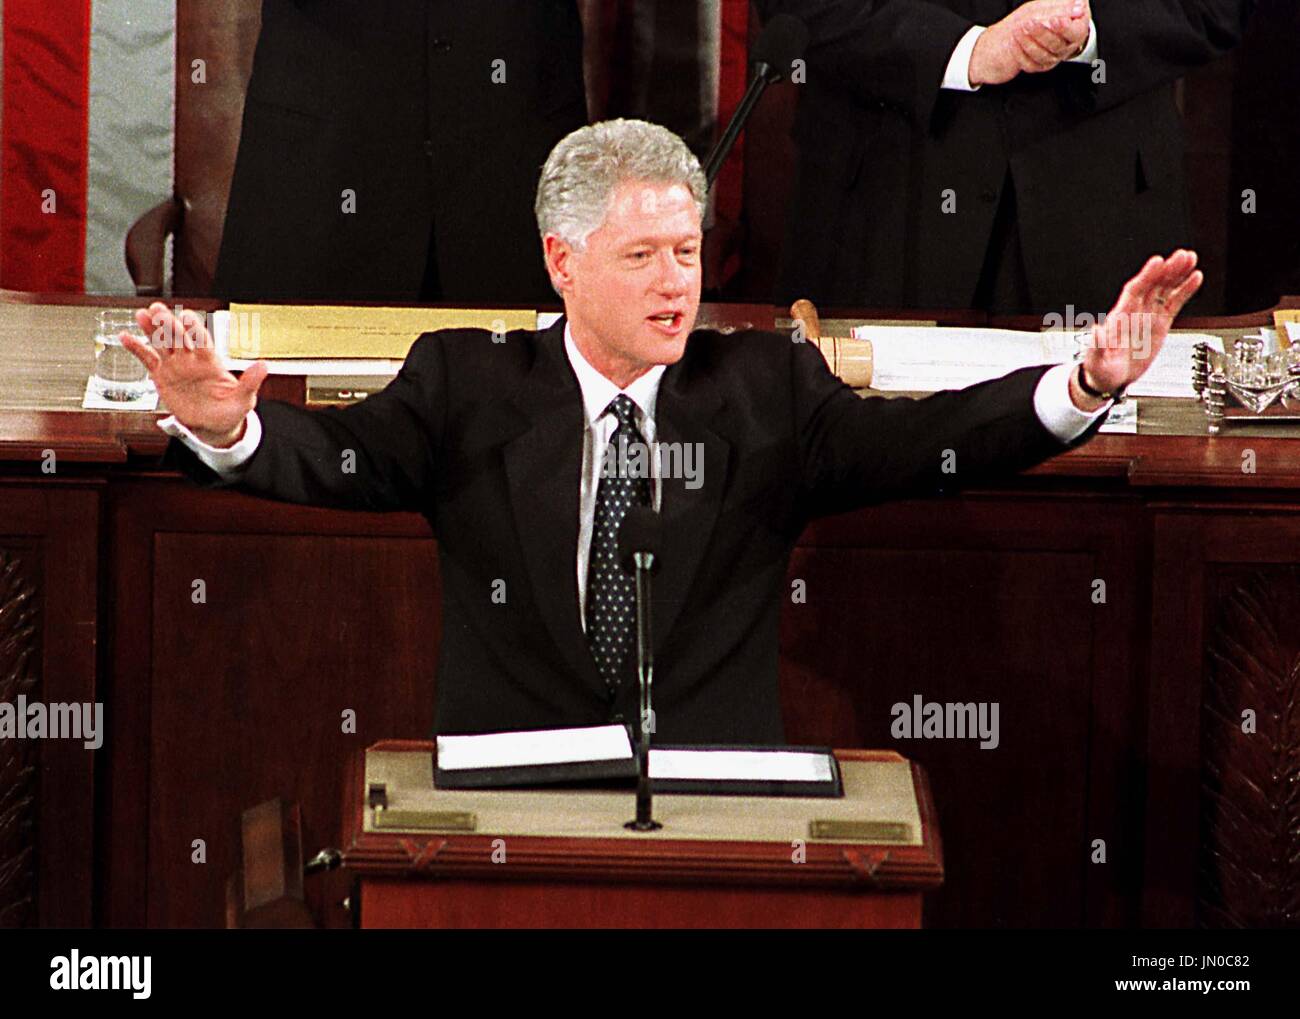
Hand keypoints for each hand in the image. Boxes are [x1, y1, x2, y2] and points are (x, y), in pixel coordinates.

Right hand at [122, 302, 268, 446]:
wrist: (213, 425)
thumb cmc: (230, 410)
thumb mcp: (243, 399)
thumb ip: (250, 382)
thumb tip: (264, 366)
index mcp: (211, 362)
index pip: (202, 341)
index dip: (195, 329)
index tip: (188, 317)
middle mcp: (192, 359)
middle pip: (179, 338)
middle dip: (169, 324)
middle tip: (159, 311)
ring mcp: (176, 366)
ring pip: (162, 344)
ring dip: (152, 329)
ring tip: (142, 315)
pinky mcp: (162, 376)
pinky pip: (148, 359)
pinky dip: (137, 348)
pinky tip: (126, 336)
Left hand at [969, 0, 1090, 86]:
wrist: (1032, 25)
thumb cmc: (1046, 12)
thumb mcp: (1054, 5)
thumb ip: (1065, 6)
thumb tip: (1079, 6)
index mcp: (1075, 31)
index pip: (1074, 33)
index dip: (1064, 28)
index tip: (1056, 20)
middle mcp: (1065, 48)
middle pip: (1056, 45)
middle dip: (1042, 33)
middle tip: (1030, 22)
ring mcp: (1051, 58)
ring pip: (1042, 55)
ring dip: (1029, 42)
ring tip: (1019, 29)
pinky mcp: (1037, 66)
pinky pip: (1029, 63)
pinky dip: (1020, 52)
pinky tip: (1013, 41)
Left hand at [1077, 249, 1203, 399]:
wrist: (1110, 380)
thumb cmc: (1101, 370)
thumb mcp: (1096, 361)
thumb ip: (1097, 345)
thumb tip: (1096, 329)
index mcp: (1120, 317)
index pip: (1135, 290)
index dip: (1146, 276)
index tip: (1158, 262)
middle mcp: (1135, 312)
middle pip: (1152, 285)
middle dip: (1167, 270)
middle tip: (1183, 255)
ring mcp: (1148, 316)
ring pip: (1164, 290)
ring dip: (1177, 274)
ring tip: (1191, 258)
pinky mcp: (1159, 324)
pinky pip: (1174, 304)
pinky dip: (1185, 291)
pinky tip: (1195, 278)